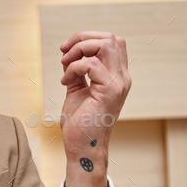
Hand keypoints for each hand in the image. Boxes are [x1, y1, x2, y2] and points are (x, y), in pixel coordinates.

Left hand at [59, 32, 130, 186]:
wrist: (83, 147)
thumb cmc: (80, 123)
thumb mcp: (77, 90)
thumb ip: (77, 72)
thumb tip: (69, 54)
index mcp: (117, 76)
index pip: (112, 42)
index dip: (88, 39)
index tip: (67, 50)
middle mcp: (122, 78)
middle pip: (110, 38)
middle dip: (83, 38)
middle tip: (64, 52)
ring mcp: (118, 83)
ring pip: (105, 44)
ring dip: (80, 49)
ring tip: (65, 64)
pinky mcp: (109, 91)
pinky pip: (91, 64)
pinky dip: (74, 67)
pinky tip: (65, 82)